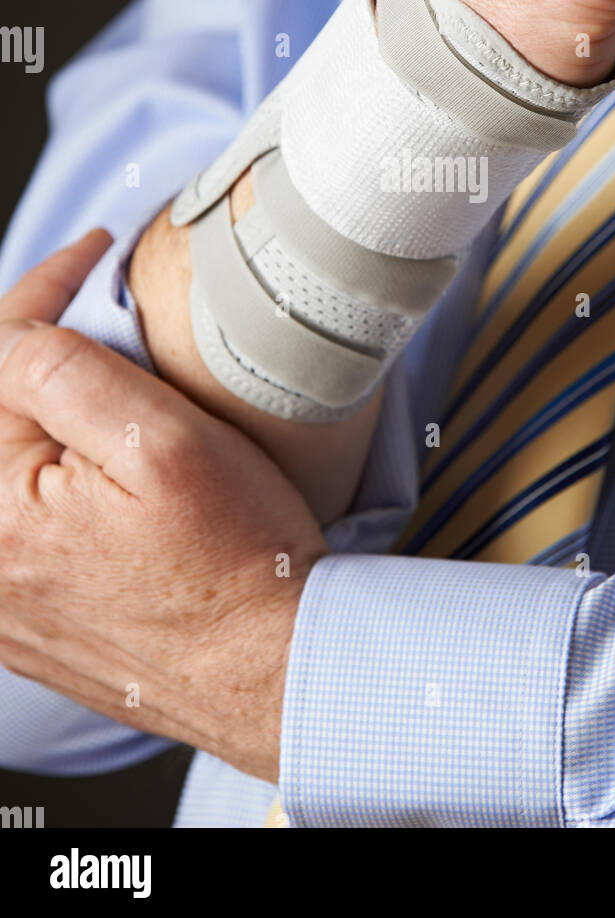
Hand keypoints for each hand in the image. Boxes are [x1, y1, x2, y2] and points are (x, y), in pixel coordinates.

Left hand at [0, 232, 327, 781]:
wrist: (274, 671)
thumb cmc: (236, 564)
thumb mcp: (165, 443)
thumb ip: (67, 373)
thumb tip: (18, 334)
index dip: (42, 292)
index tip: (94, 256)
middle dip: (38, 346)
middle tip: (97, 303)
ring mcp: (3, 596)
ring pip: (9, 459)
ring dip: (48, 405)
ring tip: (104, 366)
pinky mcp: (28, 619)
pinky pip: (21, 517)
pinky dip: (51, 465)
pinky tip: (97, 448)